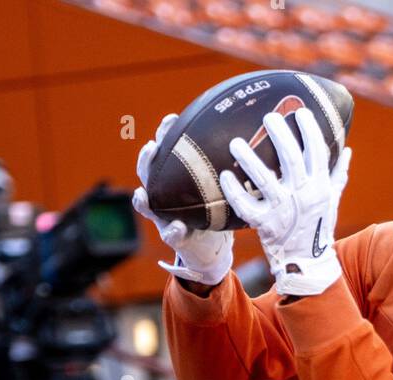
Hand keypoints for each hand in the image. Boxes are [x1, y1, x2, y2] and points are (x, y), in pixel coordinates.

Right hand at [133, 113, 234, 286]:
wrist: (214, 247)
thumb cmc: (216, 210)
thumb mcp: (220, 186)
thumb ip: (226, 167)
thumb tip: (249, 136)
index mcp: (174, 178)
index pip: (164, 150)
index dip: (164, 135)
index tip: (171, 120)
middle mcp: (164, 195)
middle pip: (147, 173)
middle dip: (146, 159)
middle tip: (151, 147)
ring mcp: (165, 217)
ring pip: (146, 205)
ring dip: (143, 199)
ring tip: (143, 193)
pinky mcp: (175, 239)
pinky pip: (170, 235)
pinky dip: (173, 230)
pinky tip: (178, 226)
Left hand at [219, 108, 351, 296]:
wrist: (307, 264)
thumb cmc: (318, 228)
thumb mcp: (332, 201)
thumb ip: (338, 175)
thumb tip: (347, 150)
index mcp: (319, 187)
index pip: (317, 152)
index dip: (309, 130)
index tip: (300, 112)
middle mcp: (302, 196)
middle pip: (290, 159)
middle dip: (280, 135)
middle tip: (269, 117)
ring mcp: (282, 211)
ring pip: (264, 180)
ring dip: (249, 159)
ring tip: (236, 142)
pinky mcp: (265, 225)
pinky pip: (246, 206)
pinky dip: (234, 191)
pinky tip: (225, 175)